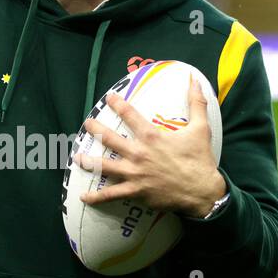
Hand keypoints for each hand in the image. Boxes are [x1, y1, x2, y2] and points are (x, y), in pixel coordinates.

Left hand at [77, 75, 225, 216]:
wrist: (201, 191)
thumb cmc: (199, 160)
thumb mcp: (200, 129)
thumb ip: (197, 103)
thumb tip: (196, 81)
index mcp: (152, 137)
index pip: (130, 115)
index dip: (118, 104)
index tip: (109, 98)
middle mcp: (139, 153)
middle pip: (110, 139)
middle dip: (96, 129)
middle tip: (87, 123)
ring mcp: (134, 174)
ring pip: (104, 166)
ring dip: (88, 161)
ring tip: (77, 157)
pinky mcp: (135, 191)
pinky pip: (111, 194)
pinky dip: (96, 197)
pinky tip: (84, 197)